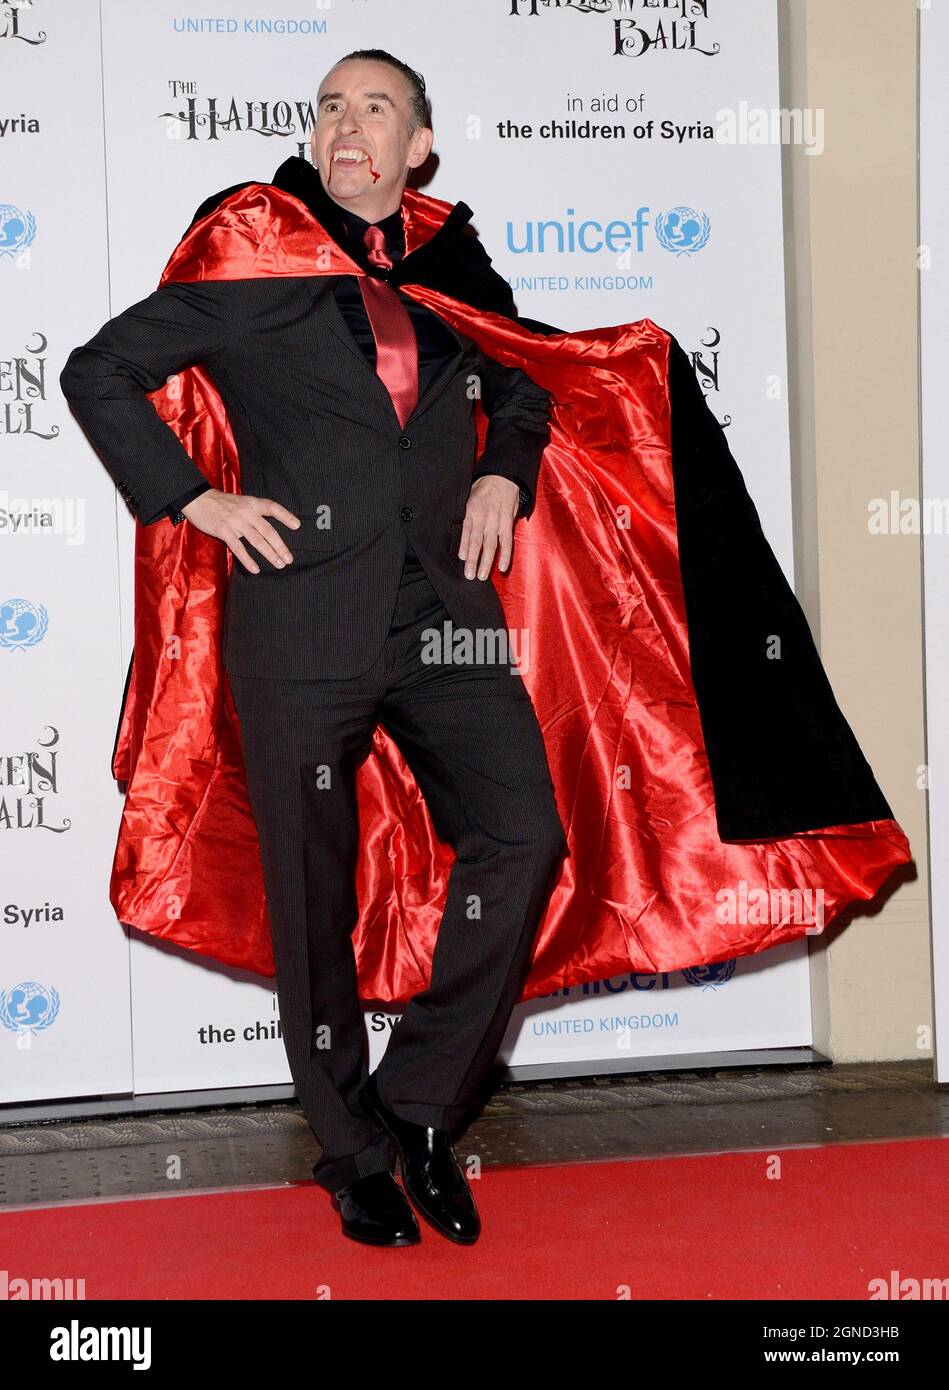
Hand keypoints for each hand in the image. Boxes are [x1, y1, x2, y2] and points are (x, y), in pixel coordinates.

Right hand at [181, 489, 299, 573]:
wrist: (199, 500)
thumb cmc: (221, 503)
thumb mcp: (241, 502)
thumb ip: (254, 512)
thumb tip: (268, 528)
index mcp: (252, 503)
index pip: (273, 508)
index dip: (286, 516)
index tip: (297, 526)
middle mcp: (247, 512)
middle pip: (268, 531)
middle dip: (280, 546)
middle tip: (289, 558)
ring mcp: (236, 522)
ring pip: (257, 541)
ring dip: (269, 554)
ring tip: (279, 564)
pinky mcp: (224, 531)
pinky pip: (239, 548)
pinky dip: (248, 560)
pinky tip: (256, 569)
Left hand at [457, 475, 519, 579]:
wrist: (503, 476)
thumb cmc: (483, 488)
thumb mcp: (469, 496)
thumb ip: (465, 515)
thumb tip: (457, 534)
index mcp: (471, 510)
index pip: (466, 531)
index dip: (464, 546)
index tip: (462, 559)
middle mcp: (484, 517)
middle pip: (477, 541)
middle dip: (473, 560)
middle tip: (470, 575)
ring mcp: (497, 521)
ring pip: (492, 544)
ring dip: (487, 561)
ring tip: (483, 576)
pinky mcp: (508, 523)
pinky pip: (507, 541)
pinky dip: (505, 555)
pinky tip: (502, 567)